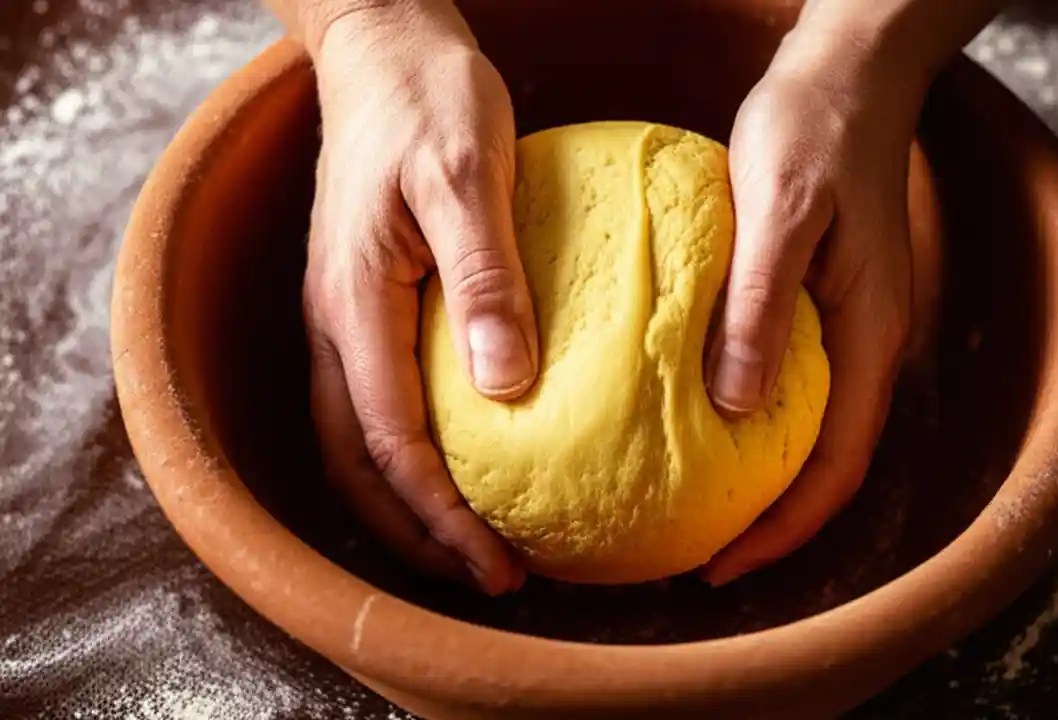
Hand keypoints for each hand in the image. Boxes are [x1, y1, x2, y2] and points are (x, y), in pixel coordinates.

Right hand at [301, 3, 534, 594]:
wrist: (383, 46)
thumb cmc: (427, 99)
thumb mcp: (468, 177)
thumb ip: (485, 280)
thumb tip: (507, 386)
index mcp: (354, 303)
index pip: (391, 442)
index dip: (441, 515)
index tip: (500, 562)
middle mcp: (334, 321)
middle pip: (360, 462)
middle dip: (419, 531)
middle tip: (492, 573)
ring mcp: (343, 311)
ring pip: (359, 437)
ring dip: (409, 500)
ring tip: (474, 539)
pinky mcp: (367, 297)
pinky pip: (377, 396)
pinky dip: (410, 449)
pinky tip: (467, 456)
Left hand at [702, 34, 927, 585]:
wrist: (846, 72)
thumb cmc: (814, 130)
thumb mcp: (781, 211)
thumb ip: (760, 305)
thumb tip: (735, 408)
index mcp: (869, 336)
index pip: (837, 466)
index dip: (785, 528)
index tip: (721, 567)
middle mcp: (864, 343)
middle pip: (824, 462)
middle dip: (769, 519)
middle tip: (697, 553)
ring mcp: (843, 323)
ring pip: (806, 426)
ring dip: (758, 474)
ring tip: (692, 503)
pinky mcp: (813, 299)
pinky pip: (786, 379)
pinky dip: (747, 416)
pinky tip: (692, 415)